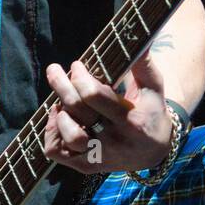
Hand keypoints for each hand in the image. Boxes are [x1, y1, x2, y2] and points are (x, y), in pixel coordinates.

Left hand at [43, 52, 172, 175]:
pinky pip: (57, 153)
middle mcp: (115, 142)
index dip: (80, 77)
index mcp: (131, 120)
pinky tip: (58, 117)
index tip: (77, 65)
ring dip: (59, 114)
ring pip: (69, 136)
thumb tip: (138, 38)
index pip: (94, 95)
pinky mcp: (86, 166)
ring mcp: (100, 156)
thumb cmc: (150, 111)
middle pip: (78, 111)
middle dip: (61, 85)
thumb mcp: (153, 87)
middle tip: (55, 70)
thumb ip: (143, 63)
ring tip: (60, 100)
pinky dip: (51, 134)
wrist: (154, 152)